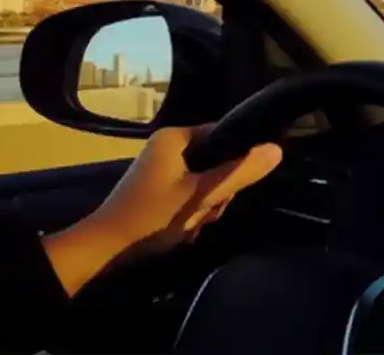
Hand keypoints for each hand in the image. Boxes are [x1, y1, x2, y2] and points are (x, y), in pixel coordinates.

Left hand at [43, 125, 281, 295]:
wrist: (105, 250)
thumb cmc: (153, 217)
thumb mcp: (202, 196)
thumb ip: (240, 172)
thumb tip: (278, 149)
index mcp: (174, 137)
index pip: (224, 133)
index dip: (237, 159)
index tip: (233, 186)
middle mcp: (167, 146)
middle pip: (217, 160)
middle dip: (218, 191)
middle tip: (206, 211)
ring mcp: (161, 168)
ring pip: (206, 180)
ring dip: (207, 205)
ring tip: (193, 223)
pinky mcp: (158, 188)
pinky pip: (191, 192)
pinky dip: (193, 210)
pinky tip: (185, 227)